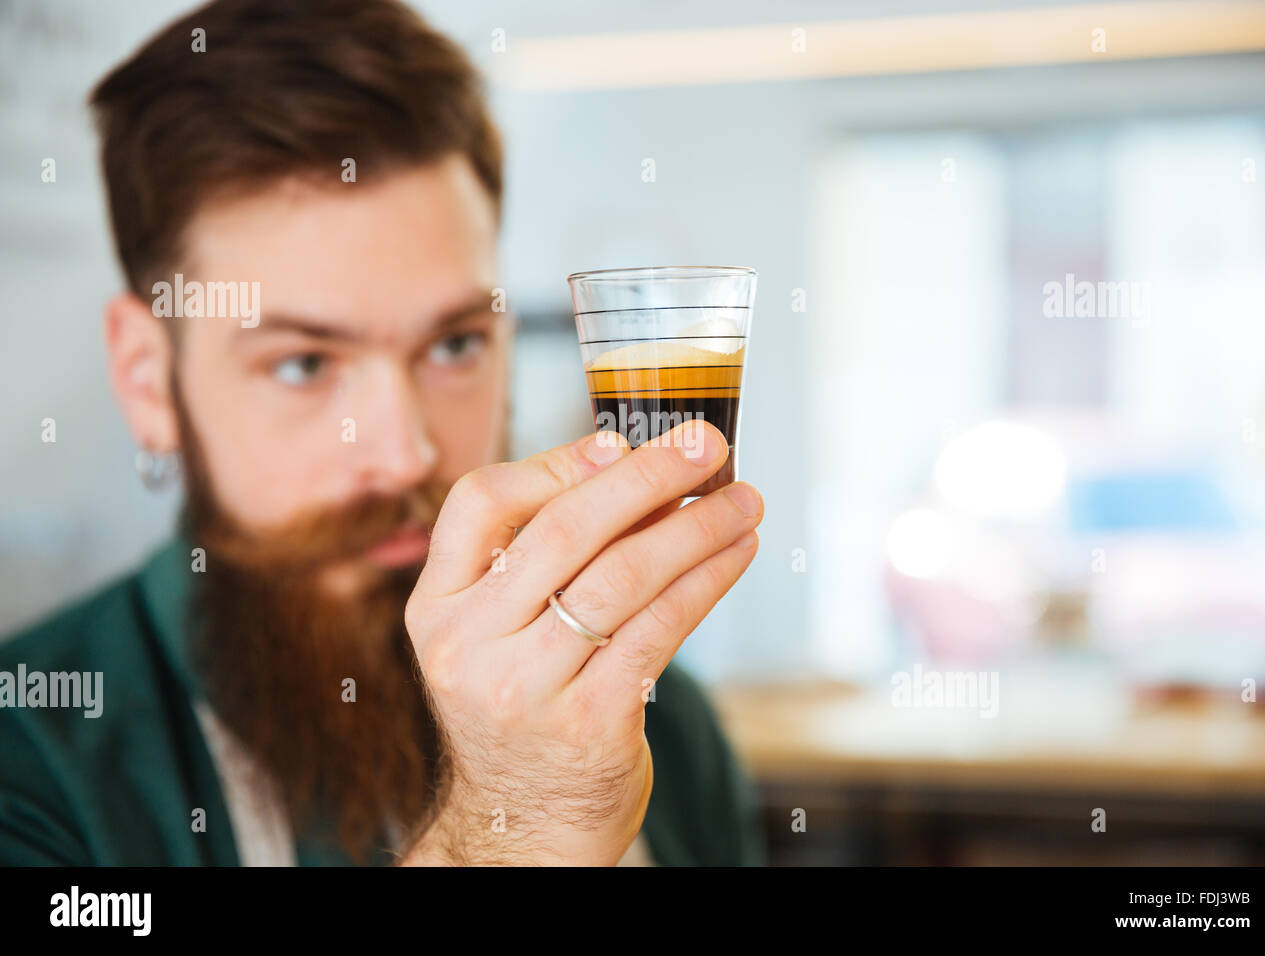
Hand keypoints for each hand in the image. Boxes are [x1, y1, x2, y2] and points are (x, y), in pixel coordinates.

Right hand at [400, 419, 762, 864]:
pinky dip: (706, 580)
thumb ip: (533, 558)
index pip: (479, 503)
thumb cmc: (522, 708)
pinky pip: (660, 629)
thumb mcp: (491, 634)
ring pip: (622, 576)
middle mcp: (467, 645)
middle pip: (563, 531)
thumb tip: (628, 464)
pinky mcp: (589, 723)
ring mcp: (526, 688)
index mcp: (435, 607)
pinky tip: (737, 553)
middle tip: (703, 444)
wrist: (523, 827)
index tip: (620, 442)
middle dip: (645, 477)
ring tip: (743, 500)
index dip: (555, 462)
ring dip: (695, 527)